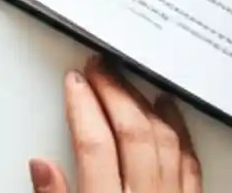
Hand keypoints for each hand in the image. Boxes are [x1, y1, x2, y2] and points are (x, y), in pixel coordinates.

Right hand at [29, 55, 202, 192]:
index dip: (82, 107)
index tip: (74, 81)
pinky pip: (190, 160)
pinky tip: (168, 109)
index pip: (94, 146)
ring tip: (127, 81)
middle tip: (98, 67)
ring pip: (163, 139)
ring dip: (144, 104)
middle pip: (132, 132)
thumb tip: (40, 165)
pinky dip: (178, 129)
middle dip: (113, 92)